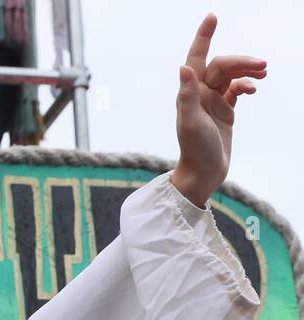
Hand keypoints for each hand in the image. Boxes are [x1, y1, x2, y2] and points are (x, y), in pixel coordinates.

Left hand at [170, 13, 265, 206]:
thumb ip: (187, 96)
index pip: (197, 58)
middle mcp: (199, 95)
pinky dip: (246, 85)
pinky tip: (254, 90)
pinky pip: (236, 90)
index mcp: (190, 93)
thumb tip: (184, 68)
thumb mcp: (190, 123)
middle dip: (241, 61)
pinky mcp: (224, 112)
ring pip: (231, 76)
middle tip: (261, 66)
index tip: (212, 17)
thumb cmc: (195, 150)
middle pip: (222, 66)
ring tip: (263, 72)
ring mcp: (212, 102)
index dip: (204, 37)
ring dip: (247, 70)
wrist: (203, 173)